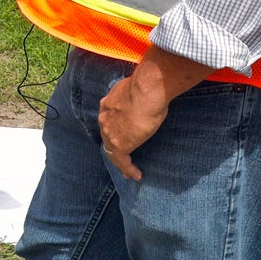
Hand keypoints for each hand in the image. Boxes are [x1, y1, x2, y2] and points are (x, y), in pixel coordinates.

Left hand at [96, 47, 210, 180]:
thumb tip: (155, 85)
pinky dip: (128, 169)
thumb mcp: (140, 86)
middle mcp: (105, 117)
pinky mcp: (119, 144)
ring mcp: (110, 131)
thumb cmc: (148, 84)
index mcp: (109, 102)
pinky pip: (121, 161)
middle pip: (107, 136)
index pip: (109, 119)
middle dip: (114, 146)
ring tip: (129, 172)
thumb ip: (141, 90)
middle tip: (123, 157)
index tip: (121, 133)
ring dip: (121, 162)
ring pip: (112, 150)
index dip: (114, 128)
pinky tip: (136, 175)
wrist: (146, 90)